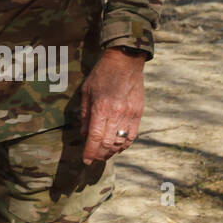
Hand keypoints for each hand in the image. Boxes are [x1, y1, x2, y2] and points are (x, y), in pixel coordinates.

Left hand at [79, 48, 145, 163]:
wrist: (125, 61)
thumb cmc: (101, 74)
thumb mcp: (87, 91)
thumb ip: (85, 114)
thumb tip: (84, 134)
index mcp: (101, 108)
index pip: (95, 138)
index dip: (90, 152)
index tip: (85, 160)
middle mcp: (116, 114)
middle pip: (108, 144)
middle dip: (99, 155)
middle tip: (93, 159)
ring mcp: (130, 115)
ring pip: (121, 143)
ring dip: (111, 152)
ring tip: (103, 155)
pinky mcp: (138, 114)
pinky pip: (132, 136)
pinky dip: (124, 145)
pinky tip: (117, 148)